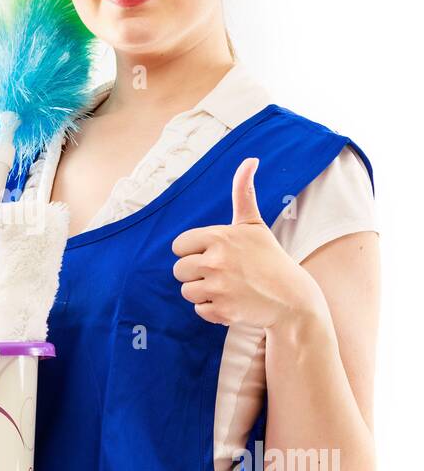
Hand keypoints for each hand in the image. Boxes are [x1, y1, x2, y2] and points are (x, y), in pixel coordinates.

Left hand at [170, 157, 324, 329]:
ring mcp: (219, 287)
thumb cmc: (269, 258)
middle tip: (222, 273)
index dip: (193, 251)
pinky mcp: (223, 311)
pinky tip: (232, 302)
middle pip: (179, 270)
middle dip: (196, 273)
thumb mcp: (254, 224)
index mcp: (219, 237)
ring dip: (203, 292)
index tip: (213, 254)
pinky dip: (213, 310)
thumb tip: (250, 159)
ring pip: (187, 291)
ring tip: (227, 287)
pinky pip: (199, 310)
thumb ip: (243, 192)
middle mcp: (216, 261)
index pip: (178, 246)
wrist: (292, 298)